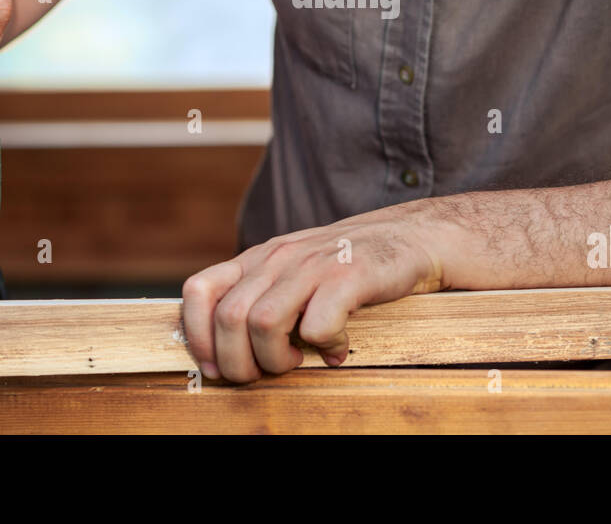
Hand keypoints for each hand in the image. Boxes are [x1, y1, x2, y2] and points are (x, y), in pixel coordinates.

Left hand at [181, 203, 454, 382]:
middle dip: (238, 362)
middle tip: (264, 373)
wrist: (412, 237)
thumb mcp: (294, 271)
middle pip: (228, 318)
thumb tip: (221, 348)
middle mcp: (279, 258)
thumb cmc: (350, 265)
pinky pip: (316, 326)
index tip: (214, 365)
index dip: (197, 335)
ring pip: (261, 323)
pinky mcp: (348, 277)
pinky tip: (340, 348)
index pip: (199, 289)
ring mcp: (312, 265)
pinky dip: (326, 347)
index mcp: (260, 258)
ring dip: (276, 358)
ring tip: (299, 361)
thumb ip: (261, 295)